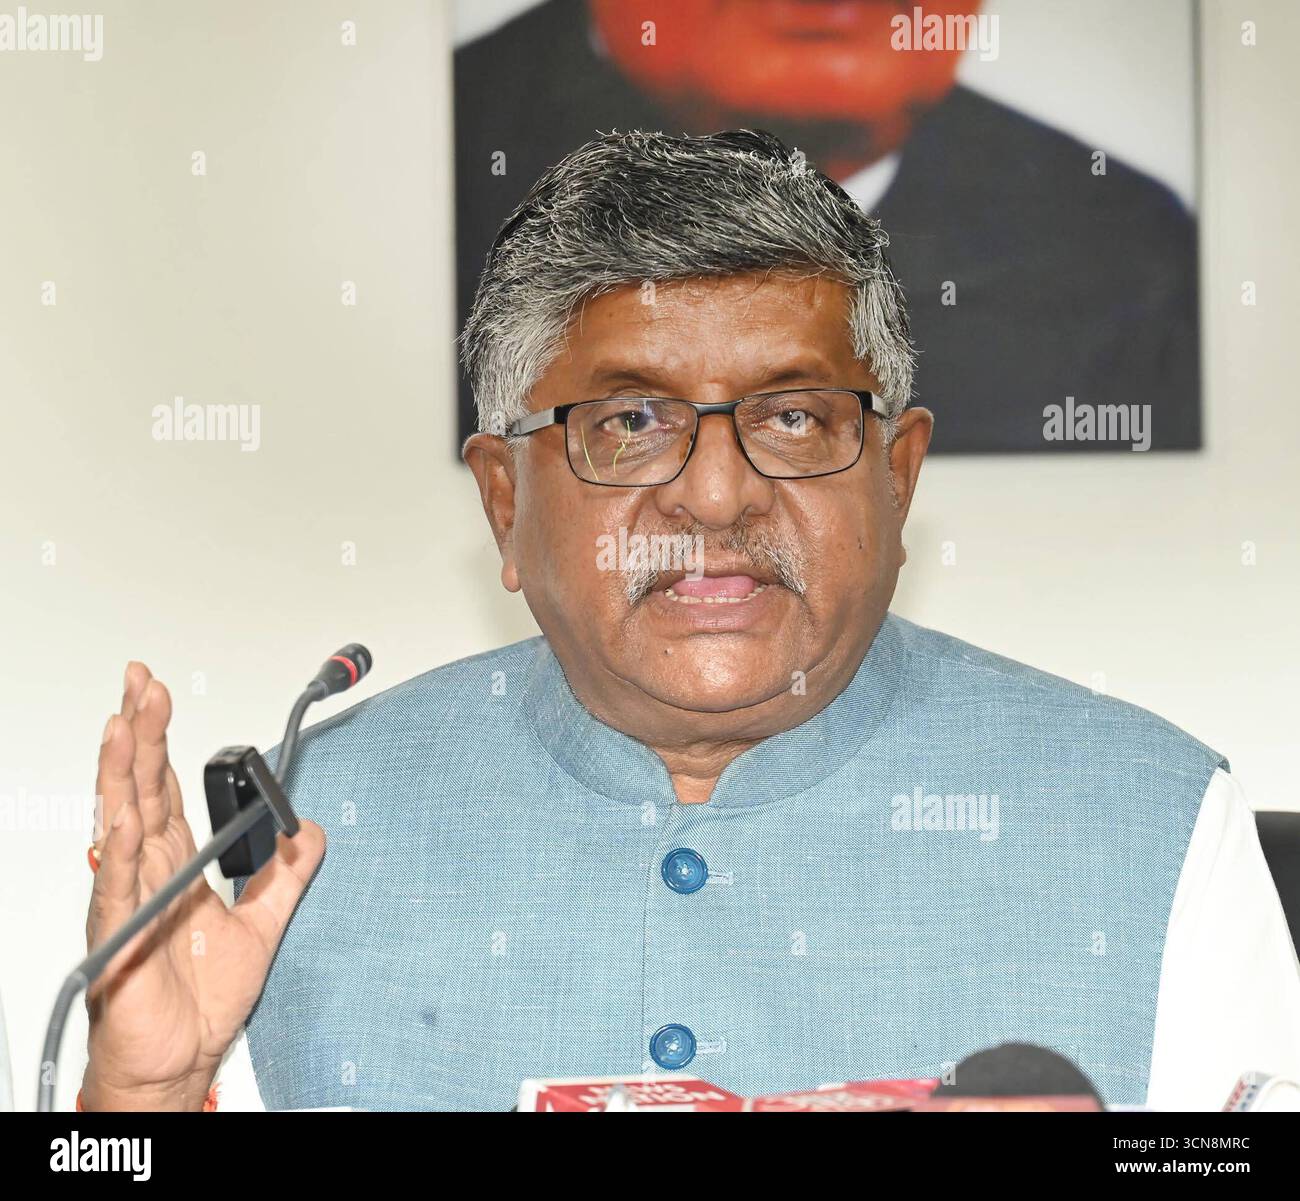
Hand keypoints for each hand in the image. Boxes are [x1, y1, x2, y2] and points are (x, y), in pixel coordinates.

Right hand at [81, 662, 324, 1109]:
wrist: (181, 1060)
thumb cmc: (201, 1001)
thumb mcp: (265, 923)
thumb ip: (286, 874)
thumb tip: (312, 832)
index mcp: (177, 864)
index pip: (165, 787)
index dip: (162, 739)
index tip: (159, 694)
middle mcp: (148, 871)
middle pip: (139, 786)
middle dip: (140, 732)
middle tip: (140, 683)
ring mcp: (131, 898)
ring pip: (122, 820)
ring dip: (123, 770)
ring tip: (125, 723)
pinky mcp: (123, 932)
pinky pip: (120, 882)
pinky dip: (120, 845)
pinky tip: (123, 811)